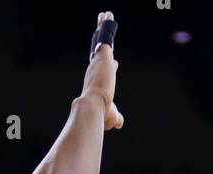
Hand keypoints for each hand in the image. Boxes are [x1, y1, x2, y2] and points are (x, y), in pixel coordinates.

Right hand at [82, 12, 123, 130]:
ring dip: (102, 26)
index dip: (108, 66)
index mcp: (97, 82)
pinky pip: (105, 34)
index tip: (114, 62)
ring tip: (104, 14)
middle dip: (100, 41)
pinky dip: (106, 24)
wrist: (93, 108)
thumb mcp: (111, 116)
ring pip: (100, 39)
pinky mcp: (103, 54)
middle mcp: (95, 69)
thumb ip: (116, 117)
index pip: (102, 71)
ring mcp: (98, 61)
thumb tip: (119, 122)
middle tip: (102, 34)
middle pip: (97, 51)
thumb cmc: (100, 115)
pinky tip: (107, 13)